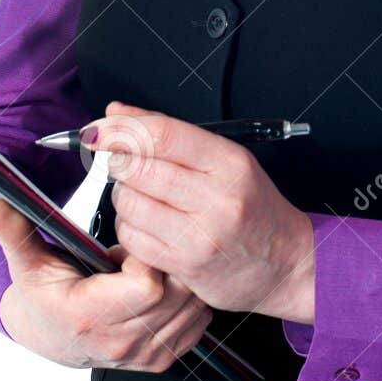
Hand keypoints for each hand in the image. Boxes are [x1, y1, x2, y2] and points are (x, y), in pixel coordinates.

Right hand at [0, 197, 211, 370]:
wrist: (52, 336)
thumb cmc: (43, 297)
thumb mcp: (25, 263)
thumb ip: (15, 232)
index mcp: (91, 319)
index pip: (148, 286)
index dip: (146, 259)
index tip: (128, 248)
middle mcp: (122, 343)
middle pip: (177, 293)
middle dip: (167, 264)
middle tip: (143, 255)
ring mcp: (144, 355)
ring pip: (192, 307)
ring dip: (180, 281)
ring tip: (150, 271)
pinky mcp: (162, 358)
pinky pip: (196, 322)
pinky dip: (188, 301)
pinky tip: (164, 289)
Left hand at [82, 101, 315, 322]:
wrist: (284, 262)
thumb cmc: (252, 207)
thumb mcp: (225, 160)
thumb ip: (170, 134)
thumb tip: (116, 114)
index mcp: (230, 164)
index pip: (162, 135)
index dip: (120, 130)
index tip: (97, 130)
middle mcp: (218, 199)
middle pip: (139, 168)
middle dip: (118, 161)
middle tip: (124, 163)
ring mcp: (201, 235)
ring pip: (129, 203)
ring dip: (123, 196)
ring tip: (142, 196)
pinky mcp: (185, 266)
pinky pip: (132, 238)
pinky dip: (128, 227)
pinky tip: (146, 224)